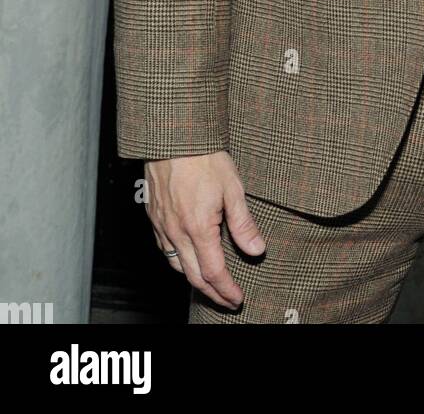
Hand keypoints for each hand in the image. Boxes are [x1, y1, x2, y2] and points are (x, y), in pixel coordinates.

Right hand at [144, 151, 266, 309]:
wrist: (172, 137)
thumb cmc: (203, 157)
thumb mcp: (232, 188)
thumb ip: (244, 223)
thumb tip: (257, 250)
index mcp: (198, 228)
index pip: (214, 272)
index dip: (227, 290)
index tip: (237, 298)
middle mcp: (176, 232)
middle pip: (193, 276)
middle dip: (212, 293)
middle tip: (227, 299)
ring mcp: (161, 226)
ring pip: (176, 266)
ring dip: (194, 279)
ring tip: (210, 283)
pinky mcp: (153, 217)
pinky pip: (164, 249)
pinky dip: (178, 261)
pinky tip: (187, 257)